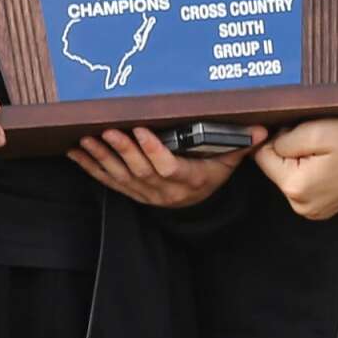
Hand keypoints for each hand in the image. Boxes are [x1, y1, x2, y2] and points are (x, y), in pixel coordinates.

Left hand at [70, 124, 248, 208]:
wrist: (194, 208)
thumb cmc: (209, 177)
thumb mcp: (226, 165)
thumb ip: (239, 146)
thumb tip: (261, 130)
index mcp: (186, 179)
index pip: (168, 166)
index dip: (153, 150)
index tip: (142, 130)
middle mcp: (162, 190)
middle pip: (139, 170)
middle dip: (122, 150)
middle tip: (109, 130)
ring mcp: (143, 192)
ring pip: (119, 176)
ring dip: (101, 157)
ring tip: (87, 139)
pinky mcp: (128, 192)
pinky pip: (106, 180)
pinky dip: (90, 166)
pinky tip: (76, 152)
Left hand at [252, 115, 337, 221]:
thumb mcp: (317, 132)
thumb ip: (284, 140)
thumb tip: (268, 143)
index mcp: (296, 188)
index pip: (263, 158)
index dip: (276, 139)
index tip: (298, 131)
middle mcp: (301, 206)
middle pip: (275, 169)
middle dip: (289, 151)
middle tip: (317, 141)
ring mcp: (312, 211)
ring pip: (288, 176)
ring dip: (300, 160)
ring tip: (325, 152)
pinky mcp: (322, 208)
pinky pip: (303, 185)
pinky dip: (310, 171)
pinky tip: (328, 163)